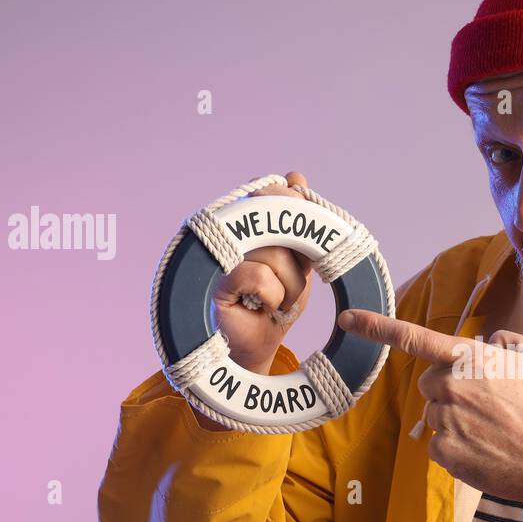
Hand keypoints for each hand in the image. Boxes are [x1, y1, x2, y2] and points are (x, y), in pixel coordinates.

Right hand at [209, 171, 314, 375]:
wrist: (258, 346)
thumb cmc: (278, 304)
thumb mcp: (300, 263)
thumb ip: (301, 227)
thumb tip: (296, 176)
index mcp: (250, 223)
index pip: (273, 191)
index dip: (296, 208)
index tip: (308, 244)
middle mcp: (231, 231)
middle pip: (279, 218)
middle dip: (300, 256)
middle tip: (295, 280)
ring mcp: (220, 253)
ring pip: (276, 253)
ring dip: (290, 286)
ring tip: (276, 300)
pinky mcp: (215, 279)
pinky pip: (259, 276)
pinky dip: (272, 297)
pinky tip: (259, 307)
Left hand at [338, 308, 522, 517]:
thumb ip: (509, 342)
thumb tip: (491, 344)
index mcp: (471, 359)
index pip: (415, 338)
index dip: (376, 327)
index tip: (347, 318)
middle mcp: (451, 387)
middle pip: (430, 382)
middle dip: (450, 388)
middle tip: (488, 402)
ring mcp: (446, 421)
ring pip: (435, 413)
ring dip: (456, 417)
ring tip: (494, 428)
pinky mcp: (444, 453)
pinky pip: (438, 442)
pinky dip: (457, 444)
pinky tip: (486, 447)